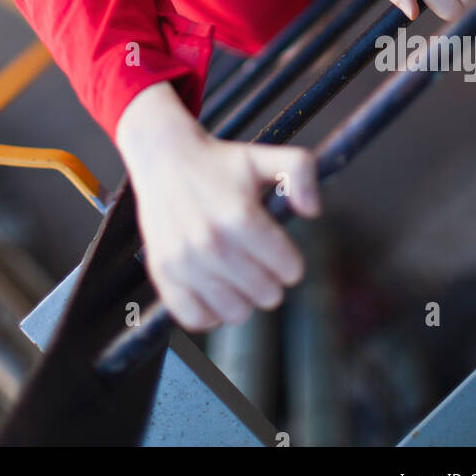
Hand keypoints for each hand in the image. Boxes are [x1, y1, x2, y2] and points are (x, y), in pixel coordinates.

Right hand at [116, 83, 320, 331]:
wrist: (164, 157)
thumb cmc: (220, 162)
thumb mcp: (264, 156)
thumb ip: (302, 171)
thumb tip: (313, 211)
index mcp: (241, 217)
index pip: (290, 270)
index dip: (289, 261)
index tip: (276, 247)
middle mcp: (211, 242)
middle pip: (267, 295)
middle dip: (270, 280)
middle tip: (256, 258)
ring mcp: (184, 261)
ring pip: (236, 313)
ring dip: (242, 298)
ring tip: (235, 273)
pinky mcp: (163, 273)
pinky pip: (197, 319)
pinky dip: (209, 312)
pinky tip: (213, 288)